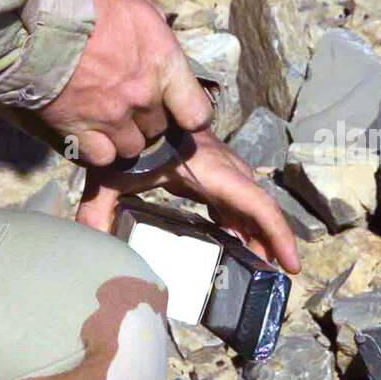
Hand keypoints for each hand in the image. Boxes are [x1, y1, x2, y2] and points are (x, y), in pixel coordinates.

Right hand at [37, 0, 212, 166]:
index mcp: (163, 61)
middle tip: (124, 100)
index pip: (196, 113)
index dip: (186, 113)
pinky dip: (94, 149)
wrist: (35, 16)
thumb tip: (155, 23)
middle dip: (145, 117)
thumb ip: (149, 14)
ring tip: (104, 118)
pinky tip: (85, 132)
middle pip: (158, 128)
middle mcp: (142, 95)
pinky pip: (100, 157)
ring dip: (121, 137)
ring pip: (131, 147)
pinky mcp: (78, 131)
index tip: (174, 108)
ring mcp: (111, 117)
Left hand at [75, 127, 300, 274]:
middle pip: (257, 205)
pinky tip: (234, 240)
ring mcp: (216, 166)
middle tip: (276, 275)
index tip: (291, 264)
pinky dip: (239, 219)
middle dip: (271, 240)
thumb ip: (97, 208)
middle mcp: (220, 166)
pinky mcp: (206, 168)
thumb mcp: (109, 174)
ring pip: (247, 201)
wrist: (128, 104)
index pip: (254, 202)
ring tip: (259, 264)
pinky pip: (233, 197)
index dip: (276, 233)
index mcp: (208, 168)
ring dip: (256, 230)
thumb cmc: (123, 137)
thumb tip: (89, 243)